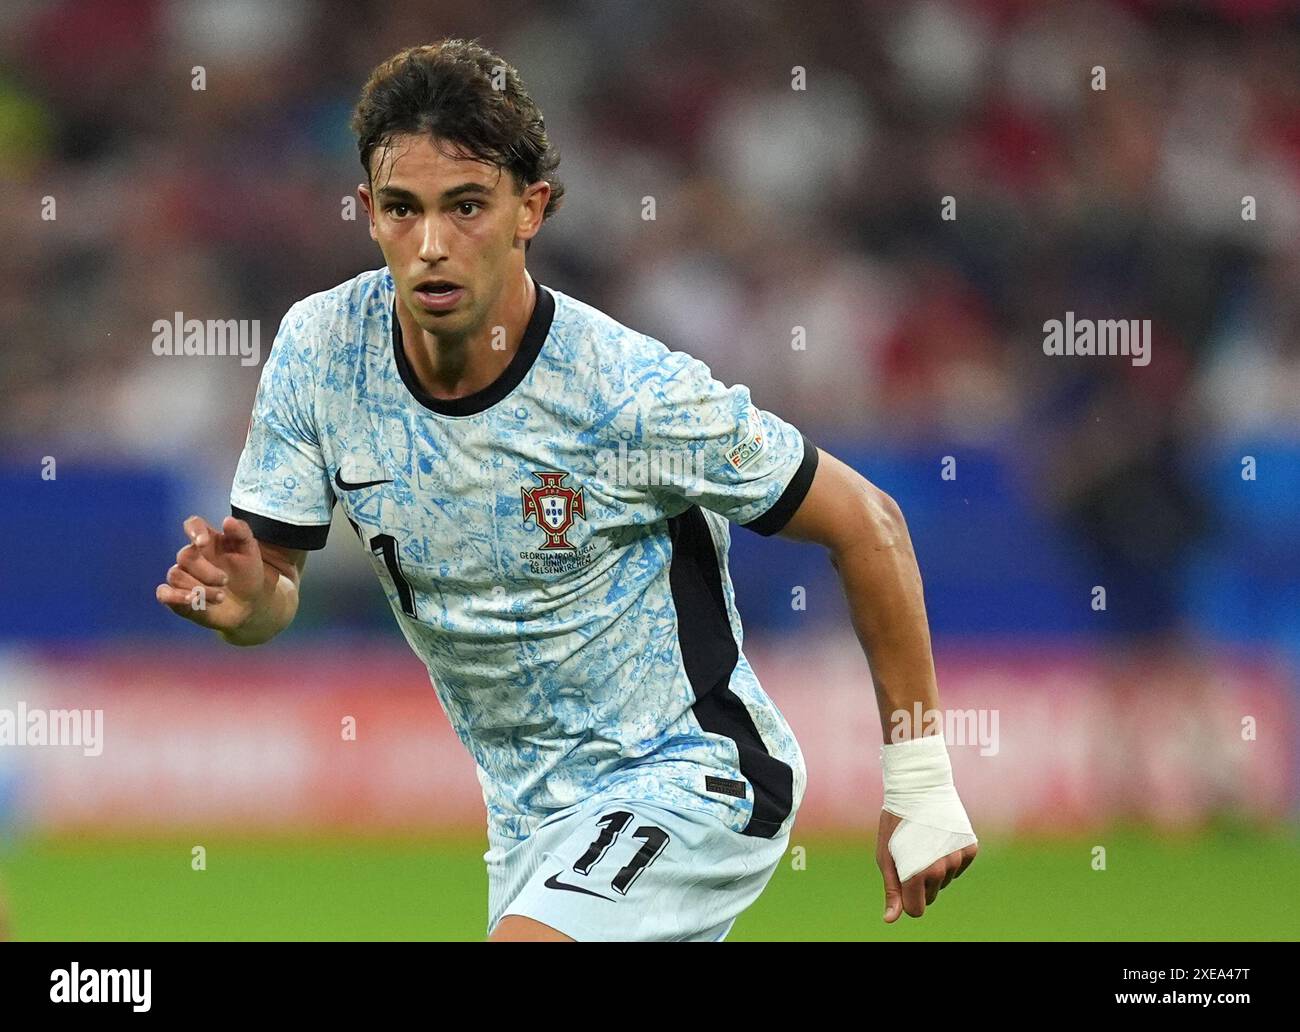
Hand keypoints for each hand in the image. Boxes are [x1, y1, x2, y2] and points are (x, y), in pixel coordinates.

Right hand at [155, 515, 264, 632]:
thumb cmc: (247, 572)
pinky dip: (174, 596)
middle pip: (185, 556)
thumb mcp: (250, 551)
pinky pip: (163, 593)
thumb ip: (242, 533)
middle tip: (226, 581)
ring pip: (176, 576)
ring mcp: (183, 576)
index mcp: (208, 540)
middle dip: (207, 571)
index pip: (193, 525)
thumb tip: (227, 520)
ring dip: (200, 588)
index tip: (203, 543)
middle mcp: (191, 556)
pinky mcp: (177, 597)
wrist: (250, 603)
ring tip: (221, 597)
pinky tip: (192, 600)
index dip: (194, 531)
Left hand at [876, 809, 977, 921]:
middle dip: (921, 882)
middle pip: (932, 895)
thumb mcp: (885, 856)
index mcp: (916, 874)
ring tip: (924, 841)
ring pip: (946, 880)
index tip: (903, 884)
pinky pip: (960, 866)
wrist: (919, 788)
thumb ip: (891, 890)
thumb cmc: (895, 824)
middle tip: (911, 854)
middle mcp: (940, 869)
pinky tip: (940, 837)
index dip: (908, 900)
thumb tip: (890, 919)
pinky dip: (951, 857)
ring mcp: (958, 859)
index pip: (916, 910)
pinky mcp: (970, 848)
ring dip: (936, 867)